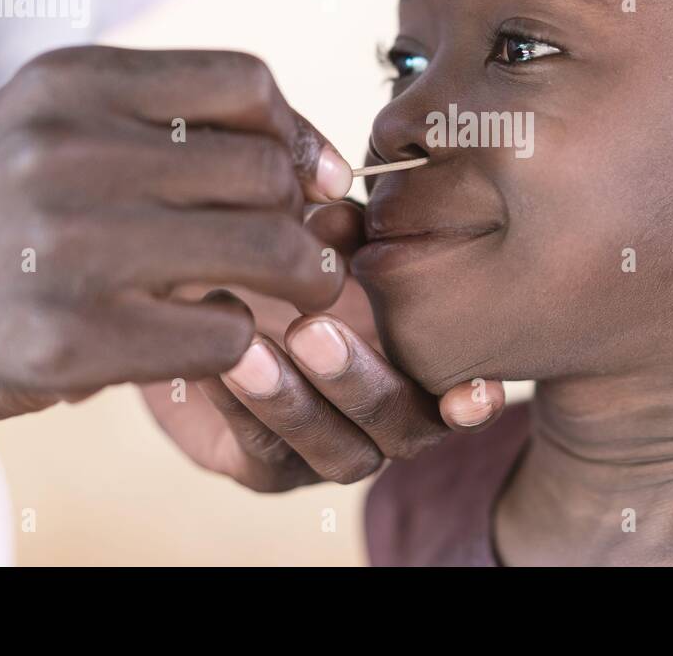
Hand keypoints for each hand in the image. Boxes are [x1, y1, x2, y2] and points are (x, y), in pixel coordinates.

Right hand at [0, 46, 350, 455]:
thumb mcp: (45, 127)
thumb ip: (161, 123)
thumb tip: (311, 160)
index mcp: (70, 82)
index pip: (246, 80)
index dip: (296, 133)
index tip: (306, 176)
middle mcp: (69, 148)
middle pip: (267, 169)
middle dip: (302, 216)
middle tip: (298, 249)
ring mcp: (68, 244)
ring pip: (269, 249)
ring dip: (302, 280)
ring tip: (295, 293)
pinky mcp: (70, 338)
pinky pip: (226, 333)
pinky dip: (238, 340)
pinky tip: (208, 336)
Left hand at [142, 201, 506, 489]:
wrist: (199, 301)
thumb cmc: (285, 261)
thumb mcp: (318, 235)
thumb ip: (342, 227)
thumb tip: (336, 203)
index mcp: (420, 363)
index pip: (461, 395)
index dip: (474, 401)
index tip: (472, 389)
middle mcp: (389, 416)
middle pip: (403, 428)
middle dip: (359, 381)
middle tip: (308, 328)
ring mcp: (332, 450)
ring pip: (338, 453)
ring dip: (295, 403)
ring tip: (248, 350)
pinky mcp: (266, 470)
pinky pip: (265, 454)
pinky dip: (241, 409)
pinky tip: (216, 361)